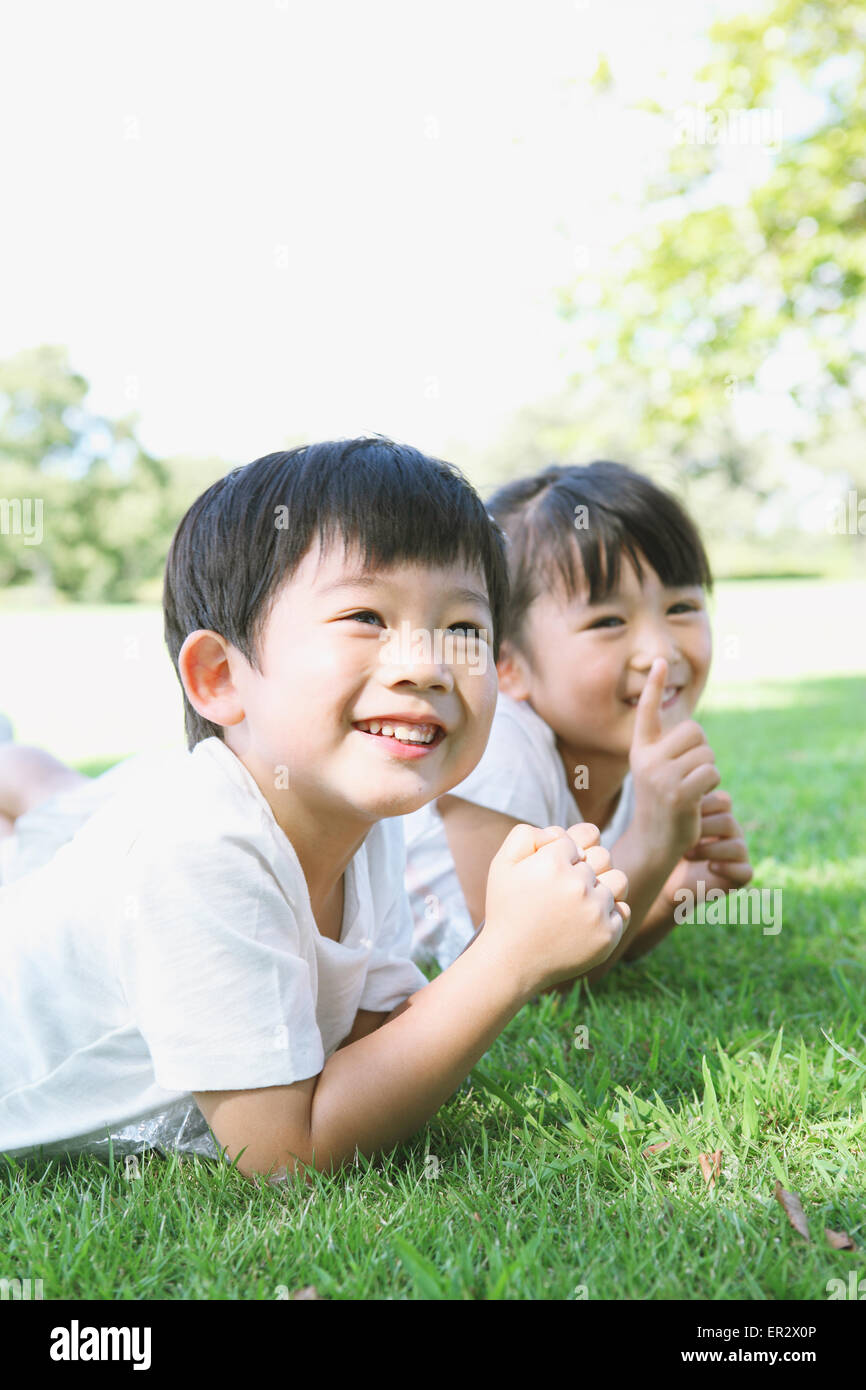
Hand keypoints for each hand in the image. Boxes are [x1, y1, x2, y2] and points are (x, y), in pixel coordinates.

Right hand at [484, 821, 629, 992]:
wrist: (512, 961)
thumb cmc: (506, 909)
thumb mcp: (502, 863)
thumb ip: (527, 835)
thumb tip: (559, 833)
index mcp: (553, 863)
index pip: (575, 842)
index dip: (560, 856)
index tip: (548, 875)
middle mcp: (578, 885)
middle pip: (601, 856)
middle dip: (584, 869)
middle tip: (563, 891)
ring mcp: (595, 911)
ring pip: (618, 880)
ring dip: (602, 887)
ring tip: (581, 902)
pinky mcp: (608, 935)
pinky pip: (623, 909)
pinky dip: (608, 913)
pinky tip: (587, 920)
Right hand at [629, 658, 720, 860]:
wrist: (654, 842)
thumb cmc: (663, 803)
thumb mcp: (659, 772)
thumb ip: (673, 750)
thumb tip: (696, 732)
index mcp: (641, 750)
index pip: (647, 711)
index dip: (654, 685)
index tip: (659, 661)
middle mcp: (647, 759)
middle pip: (695, 731)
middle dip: (702, 750)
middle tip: (690, 773)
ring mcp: (662, 776)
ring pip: (706, 754)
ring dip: (708, 771)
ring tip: (692, 789)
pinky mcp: (679, 793)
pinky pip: (711, 773)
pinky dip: (712, 785)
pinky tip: (698, 799)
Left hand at [667, 788, 752, 897]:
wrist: (664, 879)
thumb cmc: (666, 846)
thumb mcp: (669, 820)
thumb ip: (676, 800)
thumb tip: (670, 776)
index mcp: (718, 814)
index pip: (722, 800)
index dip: (701, 808)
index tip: (677, 816)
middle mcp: (731, 832)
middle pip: (728, 820)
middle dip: (702, 828)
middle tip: (681, 836)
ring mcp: (738, 854)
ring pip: (737, 845)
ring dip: (709, 849)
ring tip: (687, 854)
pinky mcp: (740, 876)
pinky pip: (745, 870)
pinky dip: (727, 868)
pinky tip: (709, 867)